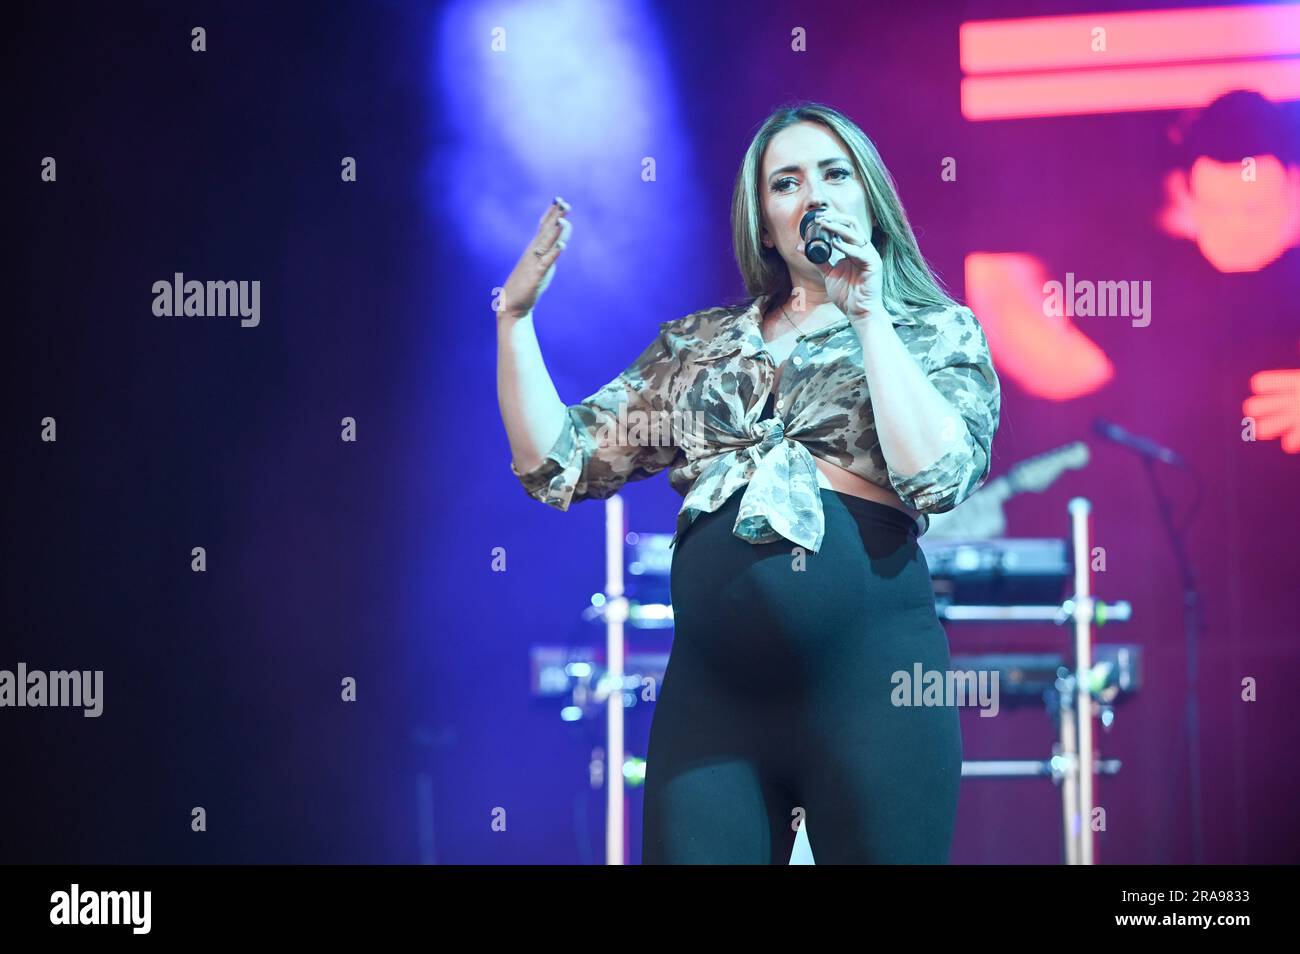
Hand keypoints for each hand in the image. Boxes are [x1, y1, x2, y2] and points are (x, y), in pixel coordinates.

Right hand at [498, 197, 571, 320]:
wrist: (512, 304)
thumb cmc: (527, 284)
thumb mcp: (542, 265)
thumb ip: (551, 253)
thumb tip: (562, 242)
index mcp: (534, 249)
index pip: (543, 227)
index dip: (551, 213)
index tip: (559, 199)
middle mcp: (533, 253)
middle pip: (545, 231)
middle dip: (555, 216)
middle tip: (563, 202)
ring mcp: (534, 263)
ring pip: (546, 244)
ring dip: (554, 232)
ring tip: (562, 219)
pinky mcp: (536, 276)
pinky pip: (546, 263)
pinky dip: (554, 254)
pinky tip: (562, 246)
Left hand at [803, 210, 884, 319]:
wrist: (858, 312)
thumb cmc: (847, 294)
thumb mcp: (828, 274)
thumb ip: (817, 260)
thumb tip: (800, 247)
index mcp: (855, 249)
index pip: (846, 227)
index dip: (833, 219)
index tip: (817, 218)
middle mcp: (864, 249)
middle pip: (853, 225)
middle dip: (836, 219)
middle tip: (820, 218)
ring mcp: (870, 256)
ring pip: (856, 235)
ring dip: (839, 228)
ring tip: (825, 225)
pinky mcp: (874, 265)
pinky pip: (861, 252)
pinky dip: (848, 247)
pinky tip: (836, 244)